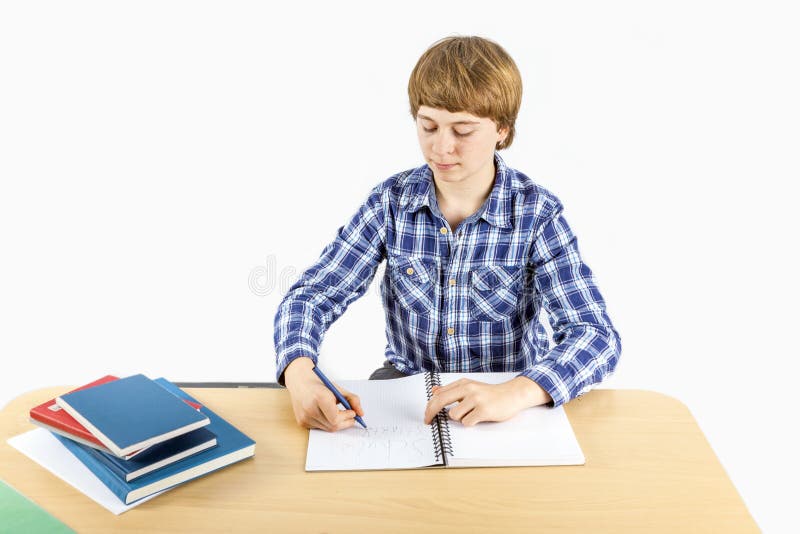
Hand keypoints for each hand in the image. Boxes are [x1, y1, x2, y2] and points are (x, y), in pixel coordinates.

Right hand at [283, 357, 364, 431]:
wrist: (300, 382)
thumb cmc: (320, 385)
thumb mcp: (338, 388)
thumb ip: (352, 399)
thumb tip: (361, 413)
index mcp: (319, 398)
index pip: (336, 418)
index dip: (346, 417)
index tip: (352, 413)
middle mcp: (310, 409)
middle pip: (333, 426)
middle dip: (345, 422)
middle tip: (351, 417)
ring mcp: (304, 417)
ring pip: (327, 428)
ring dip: (336, 423)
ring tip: (338, 413)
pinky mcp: (302, 422)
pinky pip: (319, 427)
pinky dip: (326, 423)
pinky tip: (325, 414)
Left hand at [423, 376, 550, 426]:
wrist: (512, 394)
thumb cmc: (490, 394)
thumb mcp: (470, 387)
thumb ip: (452, 390)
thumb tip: (434, 391)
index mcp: (463, 383)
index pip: (439, 395)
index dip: (429, 406)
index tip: (426, 415)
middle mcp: (468, 389)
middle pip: (441, 401)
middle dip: (431, 413)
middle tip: (428, 422)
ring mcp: (476, 399)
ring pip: (454, 415)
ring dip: (460, 419)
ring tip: (471, 415)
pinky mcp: (483, 410)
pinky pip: (467, 422)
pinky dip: (470, 423)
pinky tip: (478, 418)